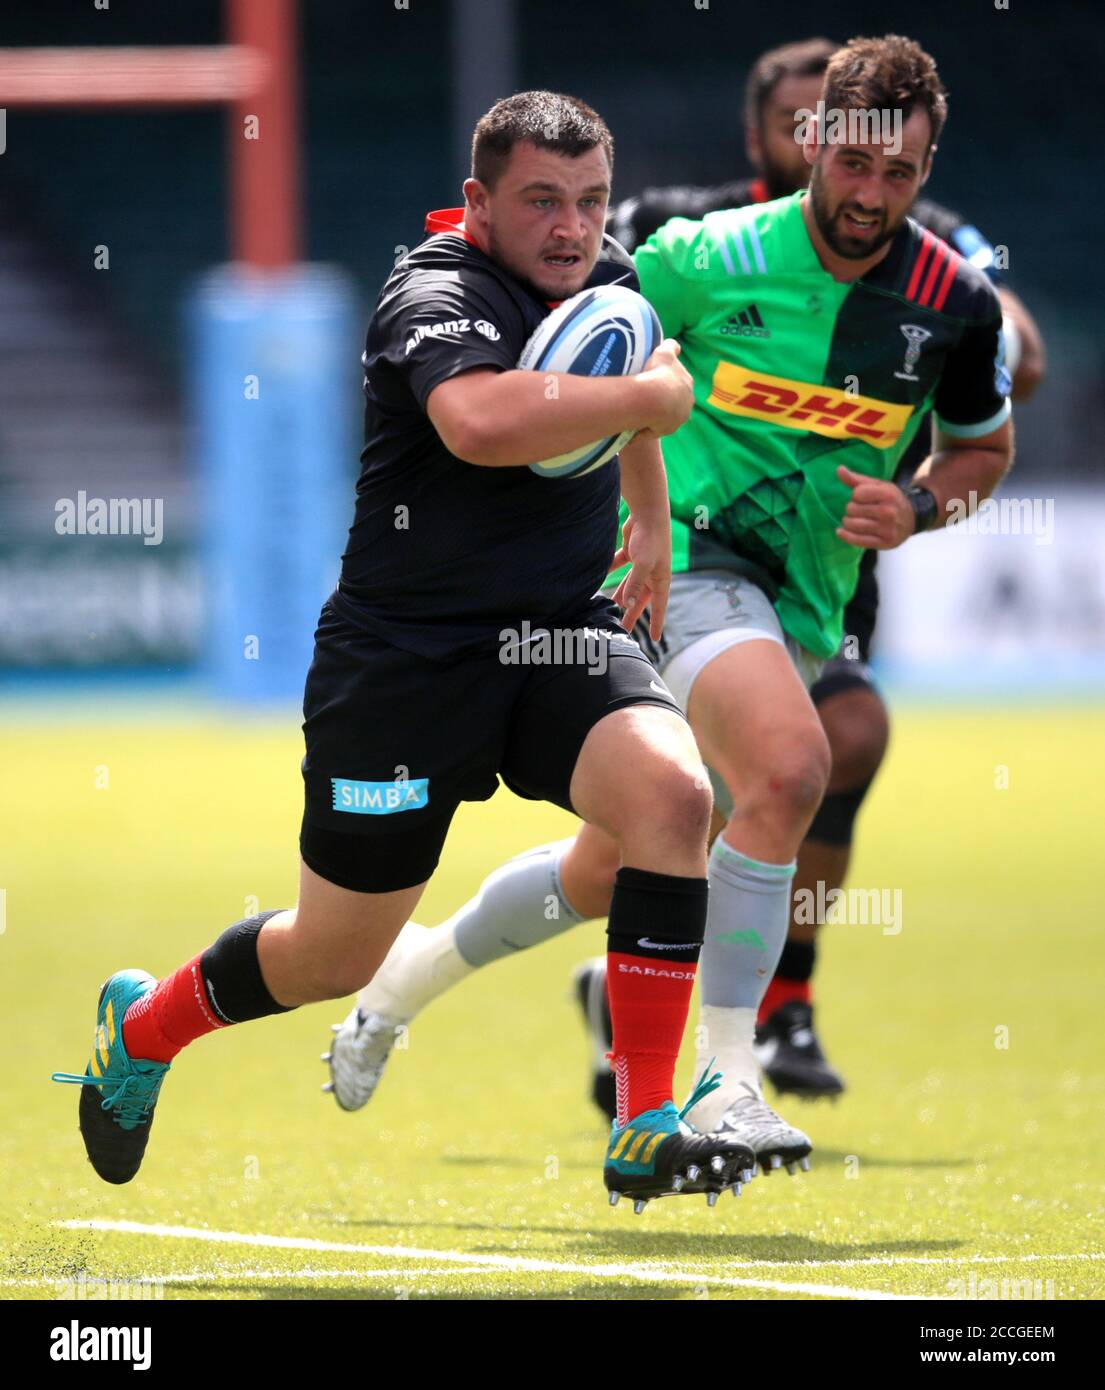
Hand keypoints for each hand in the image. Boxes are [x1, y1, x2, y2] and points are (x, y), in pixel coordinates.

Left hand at [610, 513, 670, 639]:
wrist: (647, 512)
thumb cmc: (650, 538)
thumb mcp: (643, 564)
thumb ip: (634, 584)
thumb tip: (627, 603)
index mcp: (660, 579)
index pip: (659, 606)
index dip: (657, 622)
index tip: (656, 638)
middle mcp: (652, 574)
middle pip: (640, 599)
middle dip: (631, 614)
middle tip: (622, 629)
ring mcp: (641, 564)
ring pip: (628, 585)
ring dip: (619, 596)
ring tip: (608, 609)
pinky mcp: (631, 553)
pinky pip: (619, 568)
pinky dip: (610, 573)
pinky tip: (598, 580)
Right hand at [635, 339, 693, 439]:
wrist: (653, 398)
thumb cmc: (658, 373)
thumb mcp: (664, 353)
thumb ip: (670, 346)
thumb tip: (674, 345)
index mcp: (687, 384)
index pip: (678, 382)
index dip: (666, 381)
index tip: (653, 380)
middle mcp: (687, 403)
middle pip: (673, 401)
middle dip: (662, 400)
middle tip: (644, 397)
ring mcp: (678, 418)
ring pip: (664, 417)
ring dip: (653, 416)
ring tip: (636, 413)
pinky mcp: (667, 430)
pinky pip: (653, 430)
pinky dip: (644, 428)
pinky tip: (633, 424)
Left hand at [835, 464, 916, 548]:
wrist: (911, 519)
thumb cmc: (890, 500)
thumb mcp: (878, 486)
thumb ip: (856, 479)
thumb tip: (839, 469)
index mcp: (888, 494)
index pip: (857, 493)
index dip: (856, 495)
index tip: (864, 497)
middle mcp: (888, 512)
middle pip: (851, 509)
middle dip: (852, 508)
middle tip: (862, 510)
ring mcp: (886, 529)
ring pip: (851, 524)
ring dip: (848, 522)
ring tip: (855, 520)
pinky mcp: (883, 543)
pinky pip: (856, 540)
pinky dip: (845, 536)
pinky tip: (840, 531)